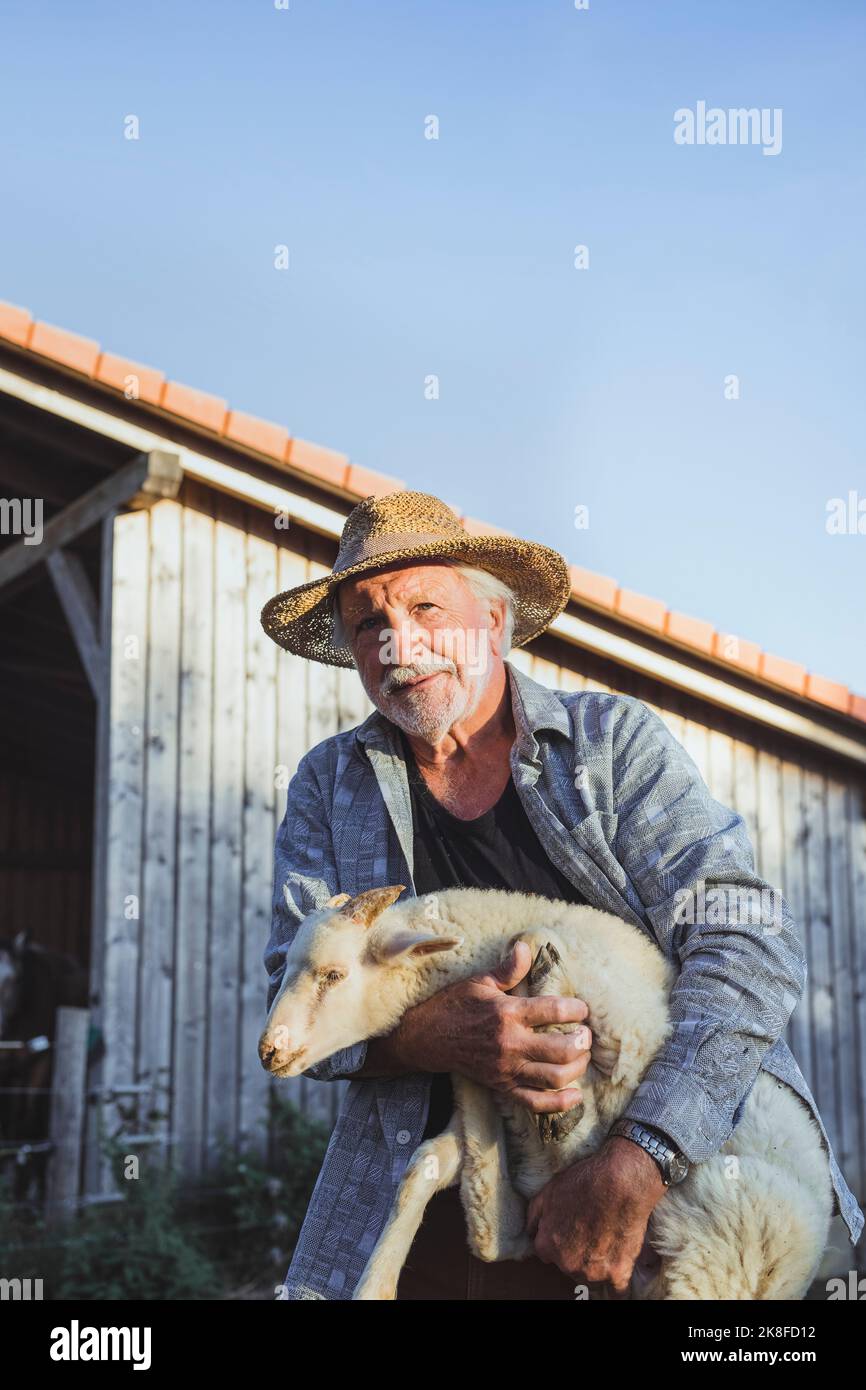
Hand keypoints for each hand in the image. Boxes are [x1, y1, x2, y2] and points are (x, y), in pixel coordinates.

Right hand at [395, 940, 591, 1114]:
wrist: (427, 1038)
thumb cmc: (455, 1005)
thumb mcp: (480, 982)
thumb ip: (508, 969)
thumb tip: (526, 947)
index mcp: (507, 1012)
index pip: (555, 1011)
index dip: (577, 1009)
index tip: (582, 1008)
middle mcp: (510, 1043)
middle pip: (561, 1049)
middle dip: (583, 1042)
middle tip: (586, 1034)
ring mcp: (507, 1069)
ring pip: (554, 1077)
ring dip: (577, 1068)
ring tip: (581, 1056)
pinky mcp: (502, 1086)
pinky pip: (535, 1103)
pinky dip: (559, 1103)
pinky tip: (575, 1094)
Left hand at [526, 1136, 666, 1292]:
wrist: (621, 1182)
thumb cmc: (584, 1182)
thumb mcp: (548, 1191)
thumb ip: (534, 1217)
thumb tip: (531, 1233)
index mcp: (547, 1246)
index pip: (548, 1253)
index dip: (561, 1240)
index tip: (572, 1230)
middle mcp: (566, 1264)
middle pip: (569, 1266)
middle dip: (577, 1253)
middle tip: (590, 1231)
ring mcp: (592, 1271)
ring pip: (591, 1277)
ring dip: (597, 1266)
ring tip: (607, 1240)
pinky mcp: (618, 1274)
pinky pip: (617, 1291)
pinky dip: (617, 1282)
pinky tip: (619, 1267)